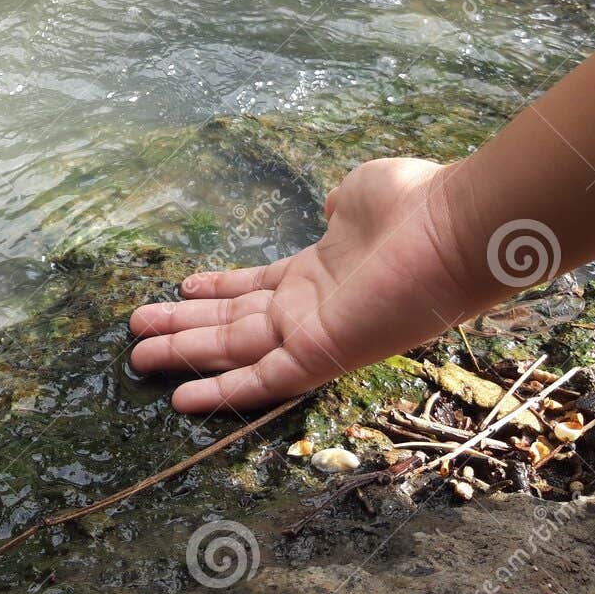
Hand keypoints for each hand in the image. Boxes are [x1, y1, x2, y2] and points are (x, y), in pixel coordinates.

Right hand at [128, 158, 482, 413]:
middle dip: (183, 328)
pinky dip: (221, 391)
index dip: (216, 289)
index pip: (255, 288)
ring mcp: (313, 332)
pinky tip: (181, 400)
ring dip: (184, 355)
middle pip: (232, 322)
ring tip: (136, 357)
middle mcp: (309, 308)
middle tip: (136, 336)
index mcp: (318, 272)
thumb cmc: (417, 204)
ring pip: (233, 349)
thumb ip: (340, 205)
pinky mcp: (322, 353)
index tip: (180, 287)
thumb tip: (330, 208)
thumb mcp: (362, 193)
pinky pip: (263, 379)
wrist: (458, 229)